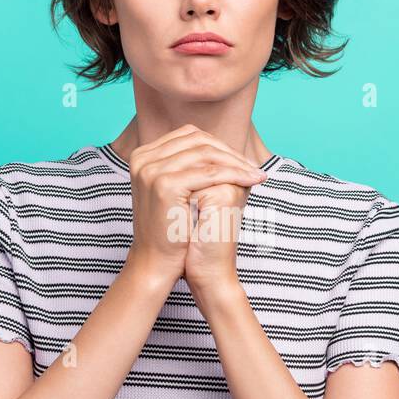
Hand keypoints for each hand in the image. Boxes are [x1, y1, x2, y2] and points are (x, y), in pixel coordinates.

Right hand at [123, 124, 266, 285]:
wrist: (156, 263)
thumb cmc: (172, 230)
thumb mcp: (179, 191)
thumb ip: (192, 167)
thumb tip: (223, 147)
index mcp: (143, 155)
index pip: (189, 136)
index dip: (219, 145)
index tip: (242, 160)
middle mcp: (142, 157)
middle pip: (197, 140)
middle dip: (229, 152)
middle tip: (254, 166)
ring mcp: (151, 169)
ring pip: (205, 155)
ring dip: (236, 163)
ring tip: (256, 174)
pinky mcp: (164, 184)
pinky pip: (208, 173)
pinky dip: (234, 174)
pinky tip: (250, 181)